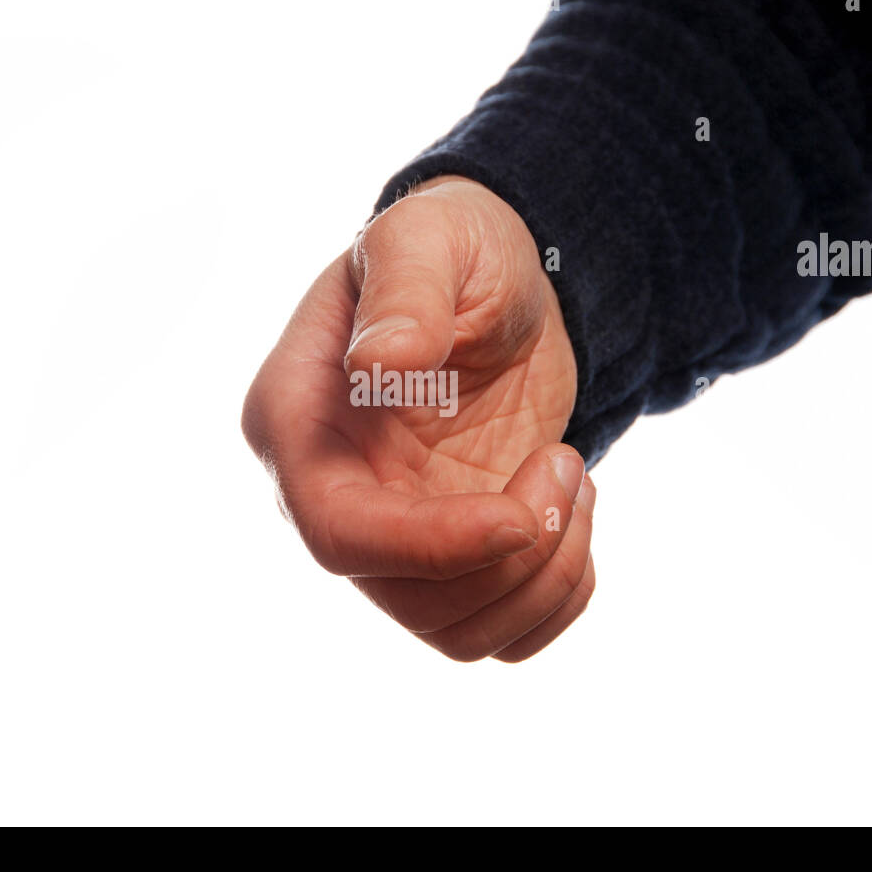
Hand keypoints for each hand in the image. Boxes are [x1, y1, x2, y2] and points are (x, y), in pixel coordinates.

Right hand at [241, 176, 595, 661]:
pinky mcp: (448, 555)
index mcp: (298, 423)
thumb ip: (404, 291)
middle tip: (566, 465)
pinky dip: (558, 593)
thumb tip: (380, 362)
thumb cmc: (452, 249)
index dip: (432, 547)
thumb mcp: (429, 239)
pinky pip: (500, 632)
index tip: (524, 516)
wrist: (499, 286)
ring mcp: (392, 533)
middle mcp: (334, 494)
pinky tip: (572, 507)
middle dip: (511, 556)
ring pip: (459, 631)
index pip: (340, 532)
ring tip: (571, 474)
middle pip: (408, 599)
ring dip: (545, 574)